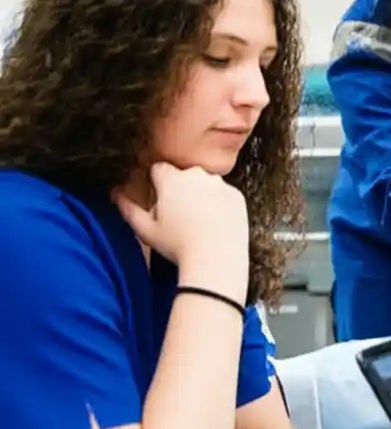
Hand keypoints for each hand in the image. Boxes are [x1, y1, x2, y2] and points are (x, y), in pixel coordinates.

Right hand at [116, 162, 248, 300]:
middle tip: (178, 215)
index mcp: (171, 179)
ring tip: (198, 223)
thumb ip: (127, 209)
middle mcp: (197, 175)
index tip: (159, 198)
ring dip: (201, 195)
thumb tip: (114, 194)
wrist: (216, 259)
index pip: (159, 169)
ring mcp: (220, 184)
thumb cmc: (177, 246)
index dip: (157, 183)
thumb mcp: (145, 230)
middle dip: (179, 189)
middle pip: (183, 176)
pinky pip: (224, 195)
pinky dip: (220, 205)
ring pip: (205, 185)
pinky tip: (214, 224)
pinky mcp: (237, 195)